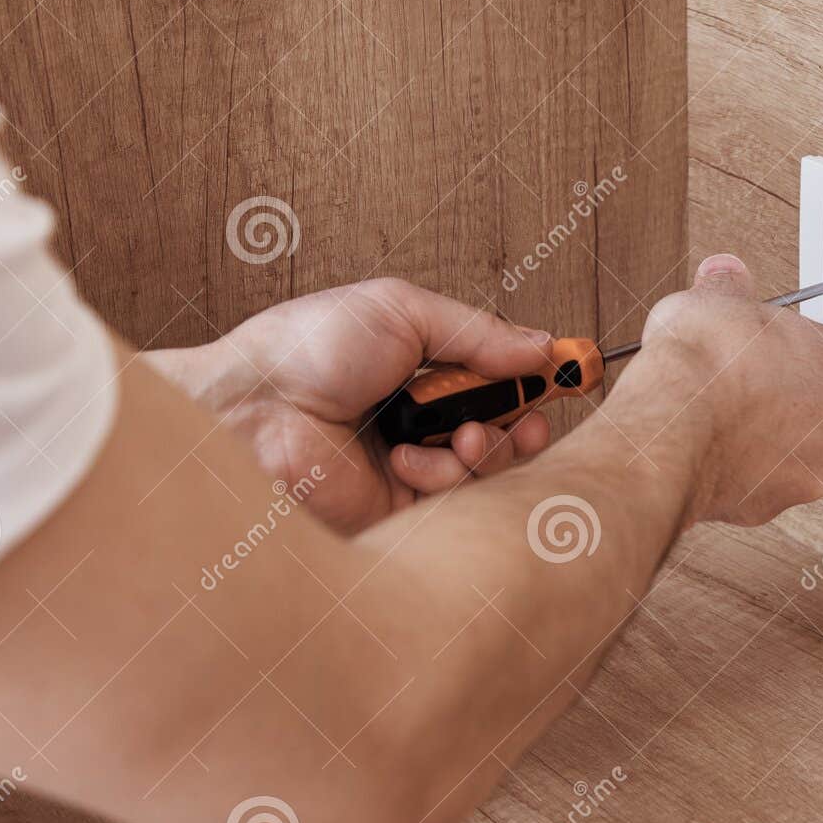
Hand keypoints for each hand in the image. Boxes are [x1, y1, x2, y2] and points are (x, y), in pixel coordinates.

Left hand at [146, 279, 554, 533]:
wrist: (251, 409)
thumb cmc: (305, 350)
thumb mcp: (400, 310)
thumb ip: (478, 331)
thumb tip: (540, 347)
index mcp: (416, 367)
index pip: (495, 375)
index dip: (534, 377)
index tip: (571, 372)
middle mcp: (417, 417)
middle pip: (504, 426)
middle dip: (526, 422)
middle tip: (533, 418)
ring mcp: (409, 465)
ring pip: (488, 469)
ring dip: (491, 448)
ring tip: (467, 435)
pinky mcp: (397, 511)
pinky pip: (455, 502)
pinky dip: (448, 475)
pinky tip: (414, 459)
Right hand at [633, 254, 822, 524]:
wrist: (672, 423)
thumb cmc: (705, 364)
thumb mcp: (715, 296)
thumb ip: (729, 286)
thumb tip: (725, 274)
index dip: (787, 346)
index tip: (761, 345)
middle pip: (816, 406)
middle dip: (781, 397)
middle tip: (740, 382)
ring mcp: (808, 470)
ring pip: (790, 450)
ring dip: (763, 438)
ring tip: (719, 419)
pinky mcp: (771, 504)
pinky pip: (759, 483)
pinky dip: (738, 470)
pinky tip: (710, 449)